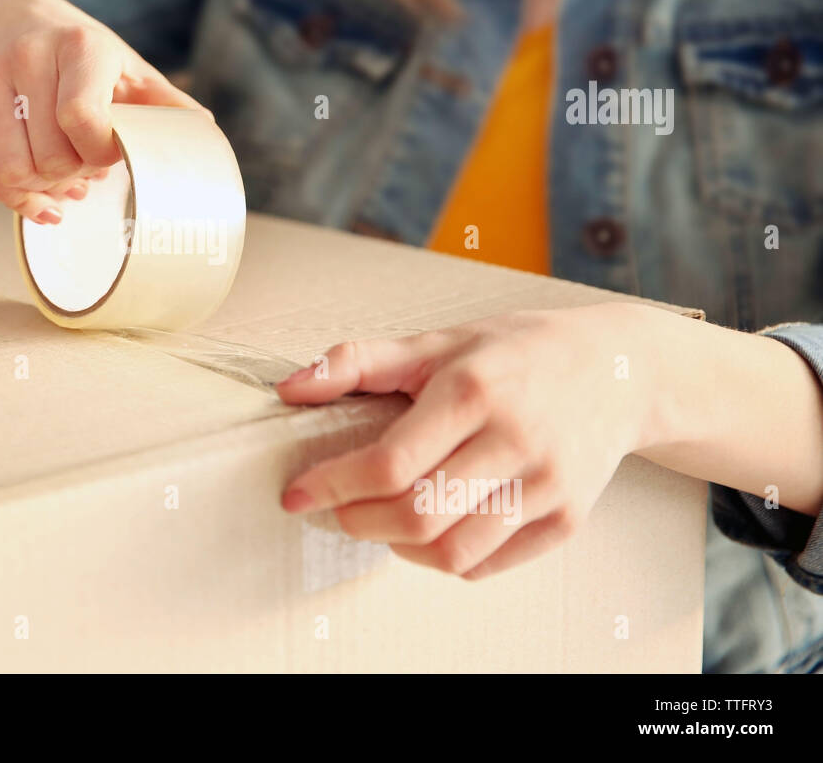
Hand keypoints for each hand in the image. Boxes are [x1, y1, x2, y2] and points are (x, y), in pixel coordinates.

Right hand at [0, 0, 204, 223]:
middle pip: (49, 155)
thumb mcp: (122, 63)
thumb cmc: (74, 47)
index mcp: (78, 46)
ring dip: (43, 190)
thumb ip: (162, 102)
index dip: (99, 153)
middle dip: (74, 174)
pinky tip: (39, 199)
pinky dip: (13, 198)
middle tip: (87, 167)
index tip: (111, 154)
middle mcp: (27, 58)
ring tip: (65, 182)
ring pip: (13, 169)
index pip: (81, 118)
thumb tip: (205, 133)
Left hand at [275, 303, 690, 579]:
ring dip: (399, 547)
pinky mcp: (569, 519)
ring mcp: (547, 486)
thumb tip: (288, 388)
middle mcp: (515, 440)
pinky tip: (430, 531)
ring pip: (453, 553)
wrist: (618, 370)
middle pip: (417, 516)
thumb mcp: (436, 342)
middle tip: (337, 510)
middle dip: (359, 522)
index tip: (298, 493)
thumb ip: (357, 362)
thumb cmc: (515, 353)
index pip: (389, 464)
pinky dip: (446, 559)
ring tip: (382, 520)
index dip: (333, 486)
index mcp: (473, 391)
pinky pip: (490, 564)